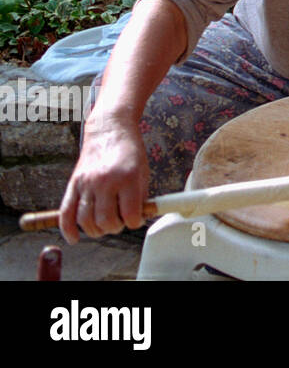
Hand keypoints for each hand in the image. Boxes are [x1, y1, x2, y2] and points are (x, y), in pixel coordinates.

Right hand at [58, 112, 148, 243]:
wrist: (110, 129)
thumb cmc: (130, 150)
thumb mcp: (143, 171)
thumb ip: (140, 196)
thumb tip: (138, 219)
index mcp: (128, 178)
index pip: (130, 215)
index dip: (135, 222)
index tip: (136, 219)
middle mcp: (105, 181)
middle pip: (105, 221)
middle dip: (115, 228)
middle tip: (120, 222)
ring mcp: (87, 183)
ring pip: (85, 221)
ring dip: (96, 230)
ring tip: (104, 226)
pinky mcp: (74, 183)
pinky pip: (66, 212)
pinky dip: (68, 229)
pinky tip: (74, 238)